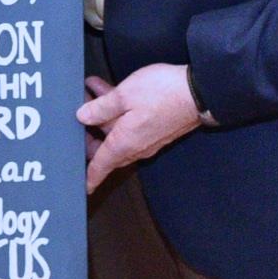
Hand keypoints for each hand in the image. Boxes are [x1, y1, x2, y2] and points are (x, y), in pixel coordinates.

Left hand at [78, 63, 201, 193]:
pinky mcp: (157, 129)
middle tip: (77, 118)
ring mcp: (148, 139)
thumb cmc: (163, 93)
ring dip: (103, 117)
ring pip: (118, 134)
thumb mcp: (124, 95)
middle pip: (107, 149)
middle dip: (90, 136)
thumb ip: (101, 107)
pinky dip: (118, 113)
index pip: (101, 166)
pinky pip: (131, 126)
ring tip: (92, 93)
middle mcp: (136, 147)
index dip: (89, 176)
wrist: (200, 93)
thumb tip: (83, 117)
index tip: (82, 187)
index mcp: (124, 143)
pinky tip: (111, 92)